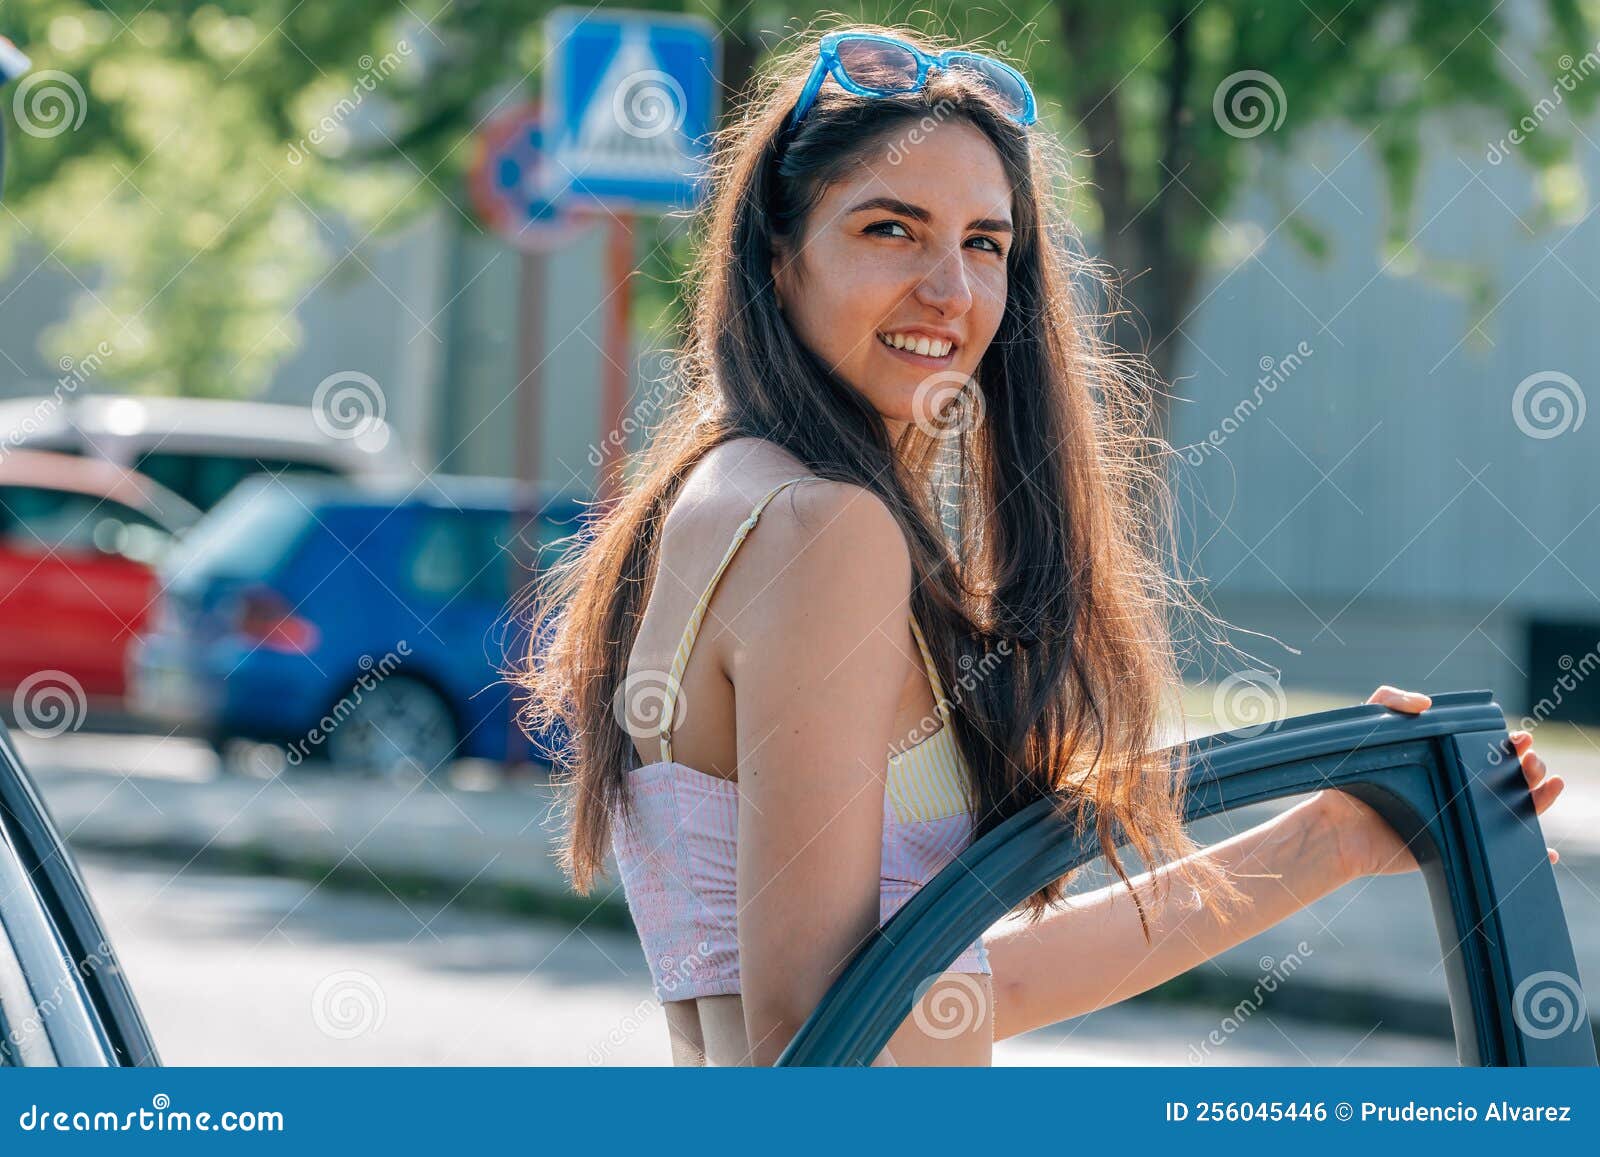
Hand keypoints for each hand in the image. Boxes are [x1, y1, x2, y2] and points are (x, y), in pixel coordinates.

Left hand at [1318, 687, 1565, 877]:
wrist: (1338, 830)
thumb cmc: (1349, 780)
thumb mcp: (1366, 731)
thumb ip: (1388, 702)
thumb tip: (1425, 703)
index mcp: (1442, 761)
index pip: (1488, 750)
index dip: (1511, 744)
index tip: (1520, 738)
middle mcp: (1456, 789)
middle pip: (1509, 777)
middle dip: (1530, 767)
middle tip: (1530, 762)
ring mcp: (1460, 819)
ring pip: (1515, 809)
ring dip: (1539, 798)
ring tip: (1547, 786)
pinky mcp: (1459, 848)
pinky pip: (1500, 853)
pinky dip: (1530, 854)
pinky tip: (1547, 852)